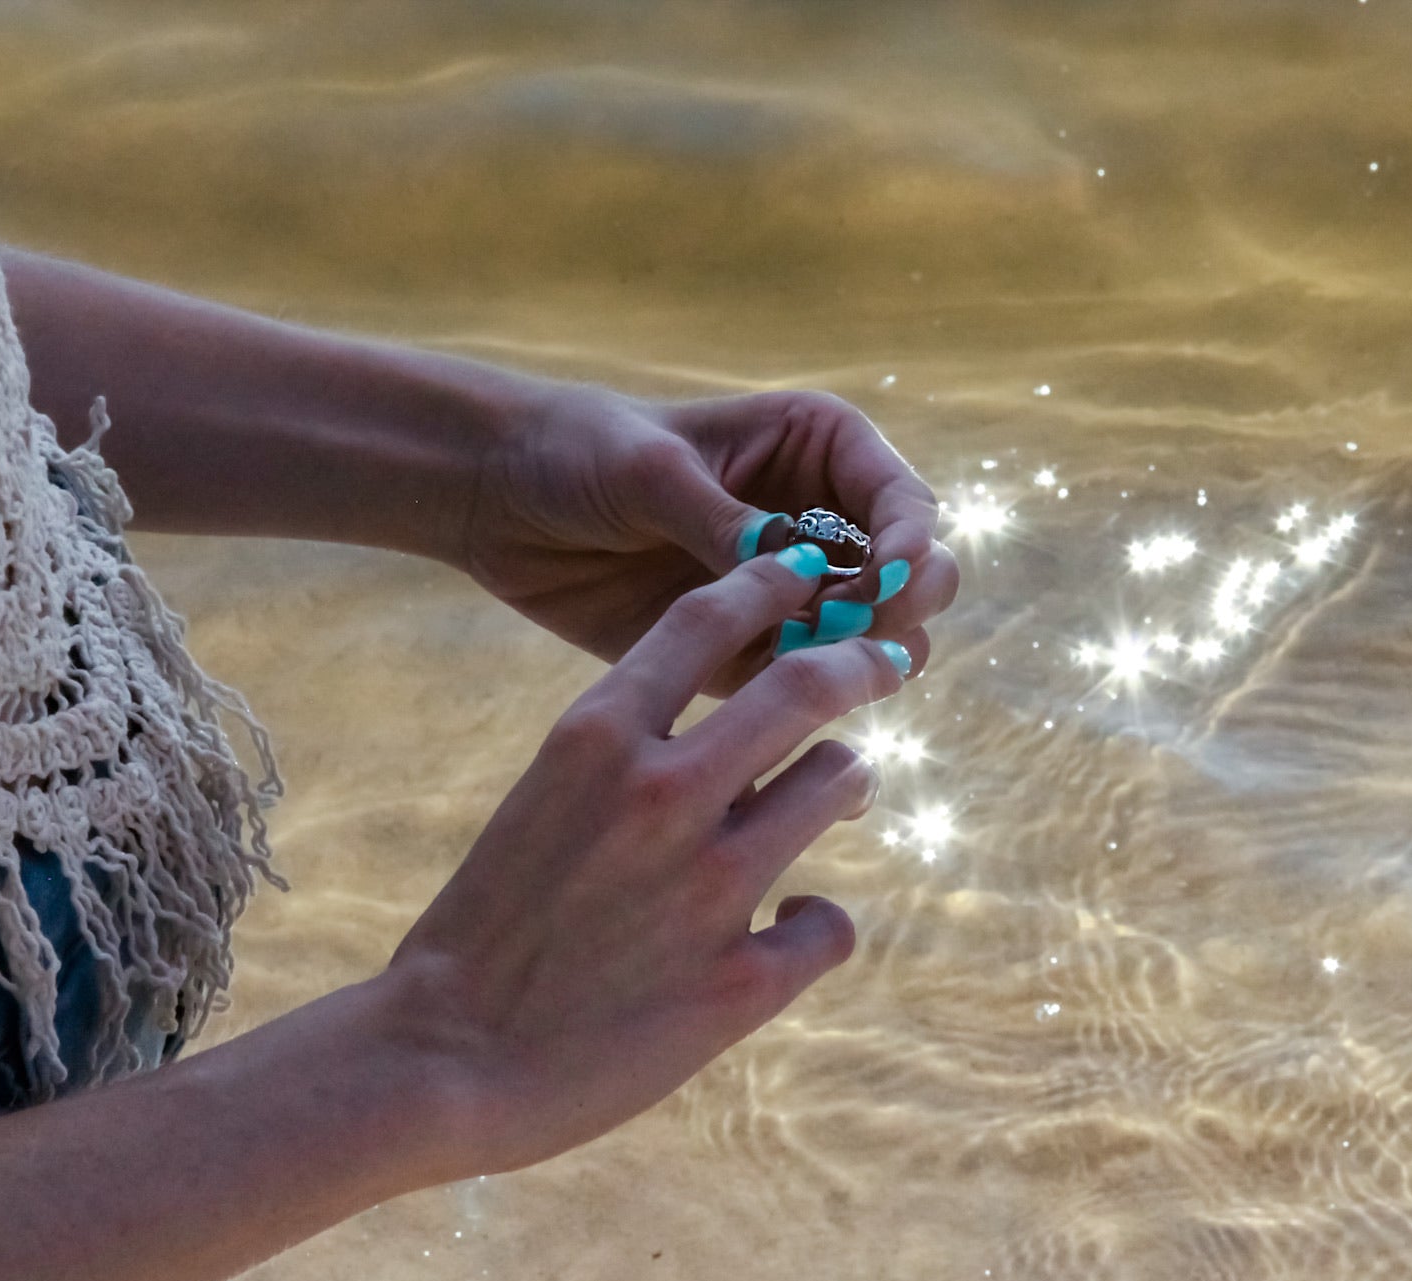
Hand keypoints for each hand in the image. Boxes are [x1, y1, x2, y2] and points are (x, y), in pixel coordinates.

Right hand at [380, 547, 907, 1174]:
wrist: (440, 1064)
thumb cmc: (487, 932)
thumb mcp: (544, 806)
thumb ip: (631, 763)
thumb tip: (733, 747)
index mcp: (595, 739)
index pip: (706, 618)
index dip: (774, 581)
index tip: (813, 572)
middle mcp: (661, 793)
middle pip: (805, 685)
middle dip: (860, 662)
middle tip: (884, 660)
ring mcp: (710, 887)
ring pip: (841, 782)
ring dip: (845, 779)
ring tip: (836, 792)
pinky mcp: (742, 981)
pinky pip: (831, 923)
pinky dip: (817, 923)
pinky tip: (793, 930)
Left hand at [463, 384, 956, 690]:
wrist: (499, 500)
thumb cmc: (576, 450)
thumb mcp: (650, 471)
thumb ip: (727, 522)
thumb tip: (804, 570)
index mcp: (818, 449)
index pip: (904, 502)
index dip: (910, 546)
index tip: (885, 583)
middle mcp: (822, 519)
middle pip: (912, 577)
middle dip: (898, 609)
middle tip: (853, 632)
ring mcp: (792, 590)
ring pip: (872, 638)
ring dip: (856, 658)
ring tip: (801, 664)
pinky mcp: (750, 648)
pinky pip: (803, 683)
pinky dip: (802, 698)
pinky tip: (766, 700)